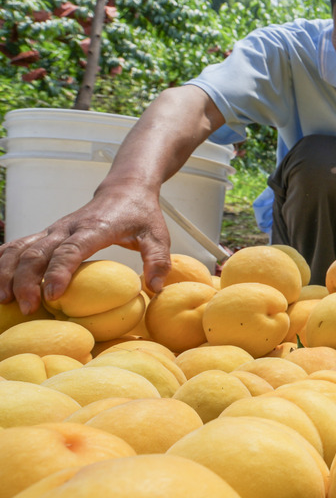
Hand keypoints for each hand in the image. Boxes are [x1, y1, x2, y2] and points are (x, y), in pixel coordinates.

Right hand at [0, 186, 170, 313]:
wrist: (124, 189)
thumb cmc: (141, 215)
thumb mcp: (158, 236)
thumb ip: (158, 261)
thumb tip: (154, 290)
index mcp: (94, 228)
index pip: (70, 250)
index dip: (59, 272)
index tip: (52, 297)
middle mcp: (67, 228)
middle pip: (36, 252)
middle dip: (26, 281)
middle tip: (28, 308)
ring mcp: (53, 230)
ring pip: (20, 248)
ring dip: (7, 273)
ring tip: (4, 300)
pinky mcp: (47, 233)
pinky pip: (16, 245)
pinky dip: (2, 261)